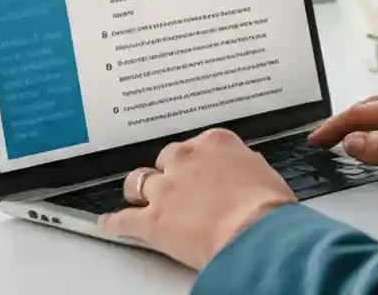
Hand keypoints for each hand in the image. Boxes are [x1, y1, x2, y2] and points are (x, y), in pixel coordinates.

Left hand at [99, 128, 295, 269]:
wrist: (255, 233)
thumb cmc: (268, 206)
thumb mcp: (263, 172)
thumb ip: (242, 166)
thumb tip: (240, 171)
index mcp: (215, 143)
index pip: (196, 145)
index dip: (196, 161)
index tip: (198, 169)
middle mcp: (186, 159)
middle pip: (166, 159)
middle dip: (170, 173)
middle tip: (177, 187)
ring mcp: (165, 188)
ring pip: (138, 181)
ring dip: (140, 191)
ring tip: (140, 198)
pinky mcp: (152, 220)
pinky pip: (123, 219)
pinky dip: (114, 223)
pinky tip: (109, 223)